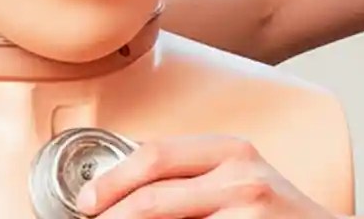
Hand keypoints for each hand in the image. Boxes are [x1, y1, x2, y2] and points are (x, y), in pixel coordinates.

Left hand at [75, 134, 337, 217]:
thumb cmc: (277, 214)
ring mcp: (247, 209)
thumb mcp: (239, 177)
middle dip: (110, 215)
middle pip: (152, 195)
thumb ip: (192, 176)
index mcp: (233, 150)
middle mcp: (242, 176)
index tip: (87, 201)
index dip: (111, 180)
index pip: (156, 155)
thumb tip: (122, 190)